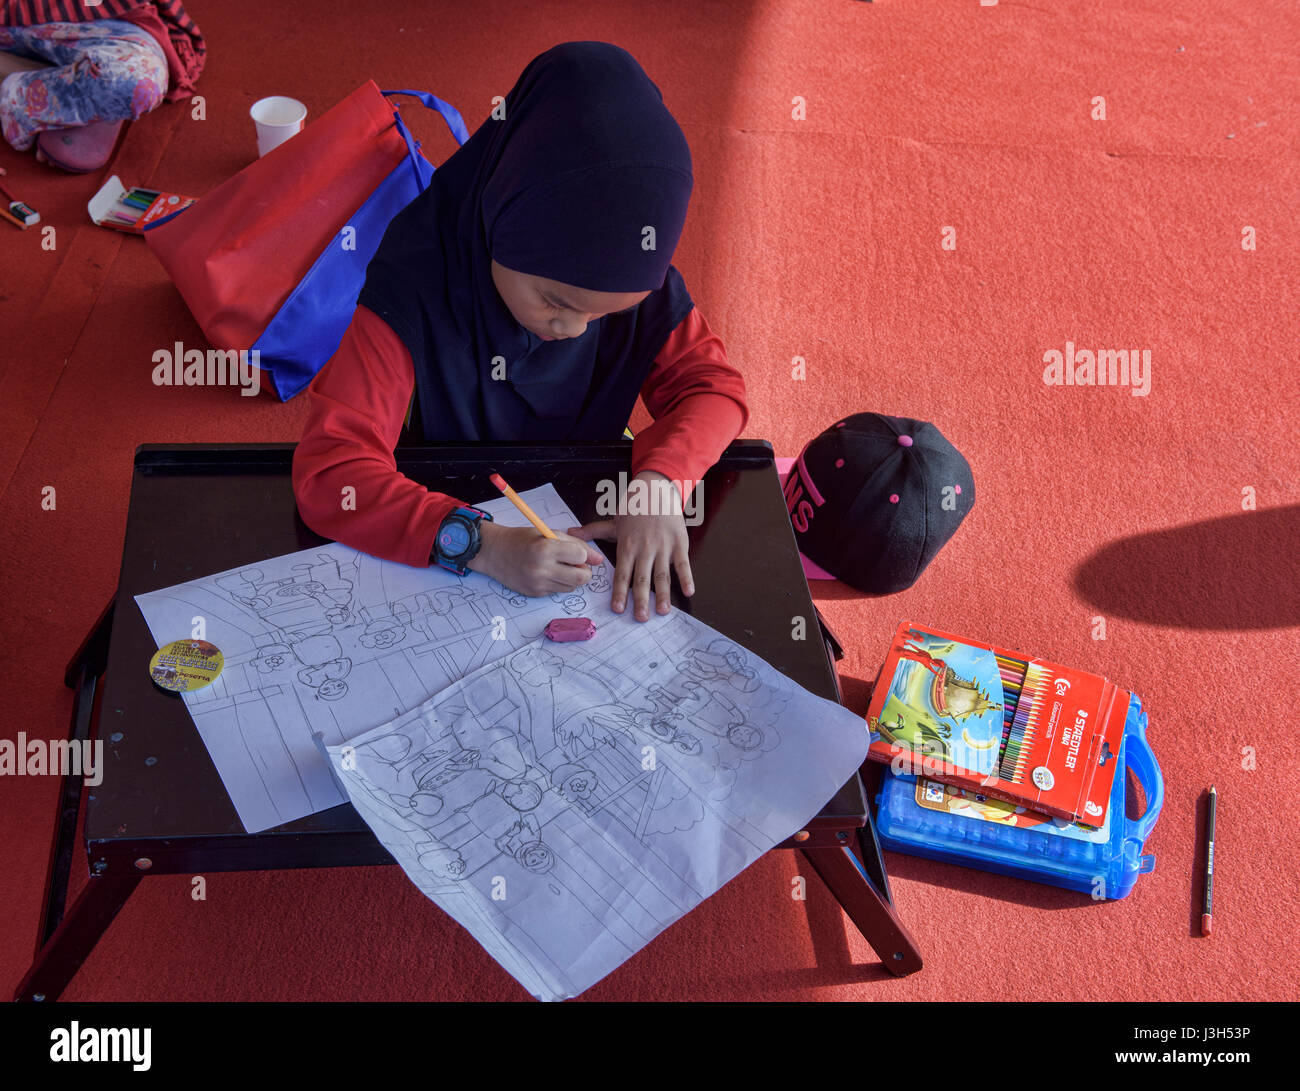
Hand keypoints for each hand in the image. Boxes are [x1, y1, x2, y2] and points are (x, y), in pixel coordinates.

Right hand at [467, 521, 602, 596]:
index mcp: (545, 549)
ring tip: (560, 567)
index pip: (580, 556)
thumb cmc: (522, 539)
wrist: (494, 552)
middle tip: (577, 564)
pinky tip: (548, 573)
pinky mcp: (535, 593)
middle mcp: (542, 569)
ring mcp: (538, 584)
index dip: (583, 554)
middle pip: (581, 578)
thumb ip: (575, 544)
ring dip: (572, 578)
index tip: (575, 552)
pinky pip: (558, 591)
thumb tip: (598, 559)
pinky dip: (559, 583)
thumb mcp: (548, 533)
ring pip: (572, 587)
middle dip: (585, 571)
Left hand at [568, 471, 694, 621]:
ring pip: (662, 574)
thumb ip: (592, 531)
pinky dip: (687, 578)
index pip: (622, 574)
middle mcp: (645, 549)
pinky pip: (683, 563)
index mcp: (627, 546)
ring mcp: (663, 547)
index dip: (620, 592)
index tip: (618, 609)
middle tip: (641, 618)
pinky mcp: (679, 543)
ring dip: (662, 594)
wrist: (657, 489)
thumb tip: (570, 533)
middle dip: (641, 599)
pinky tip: (689, 592)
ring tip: (662, 611)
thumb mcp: (613, 520)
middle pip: (642, 578)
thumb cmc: (634, 507)